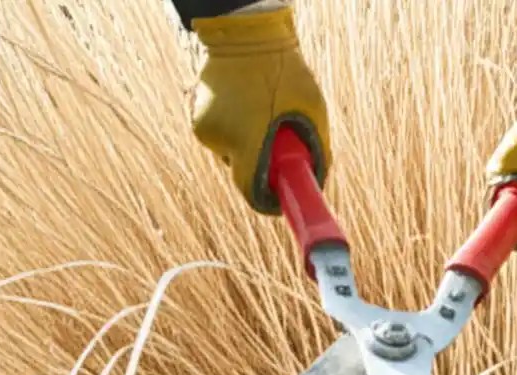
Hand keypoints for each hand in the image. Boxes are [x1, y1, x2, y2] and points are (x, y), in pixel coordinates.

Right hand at [190, 7, 330, 214]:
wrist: (245, 33)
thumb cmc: (283, 69)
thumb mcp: (311, 110)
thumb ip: (317, 150)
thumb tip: (318, 180)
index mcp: (245, 141)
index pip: (252, 192)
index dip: (270, 199)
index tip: (283, 196)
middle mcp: (219, 140)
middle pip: (243, 172)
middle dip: (264, 165)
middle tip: (282, 143)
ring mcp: (205, 128)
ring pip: (232, 153)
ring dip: (249, 144)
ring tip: (264, 114)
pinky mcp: (198, 117)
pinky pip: (222, 136)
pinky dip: (237, 129)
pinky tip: (248, 106)